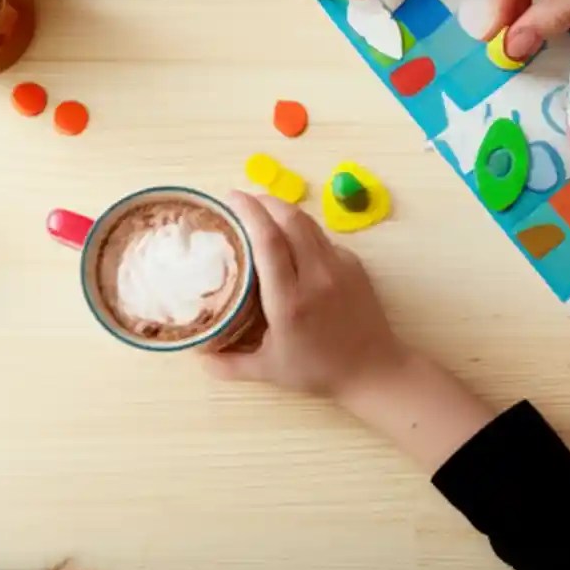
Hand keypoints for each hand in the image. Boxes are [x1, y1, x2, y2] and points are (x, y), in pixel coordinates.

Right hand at [207, 191, 400, 398]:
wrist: (375, 370)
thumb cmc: (318, 371)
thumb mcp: (268, 371)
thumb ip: (227, 365)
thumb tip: (194, 352)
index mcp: (290, 300)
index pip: (269, 242)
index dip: (249, 213)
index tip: (230, 198)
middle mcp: (317, 276)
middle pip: (291, 219)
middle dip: (264, 201)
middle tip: (241, 200)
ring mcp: (340, 267)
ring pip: (309, 223)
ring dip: (283, 210)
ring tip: (262, 211)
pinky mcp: (355, 265)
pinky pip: (323, 238)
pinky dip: (302, 230)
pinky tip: (289, 238)